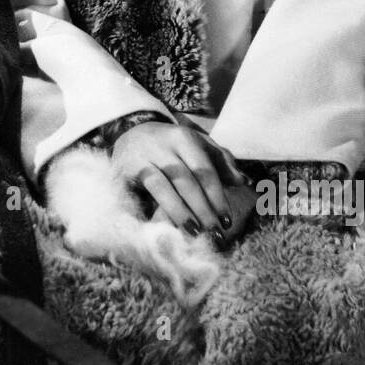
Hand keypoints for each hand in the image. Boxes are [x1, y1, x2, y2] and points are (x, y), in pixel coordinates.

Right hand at [109, 120, 246, 241]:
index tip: (226, 221)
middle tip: (214, 233)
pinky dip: (148, 213)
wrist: (129, 131)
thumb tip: (243, 181)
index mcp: (183, 138)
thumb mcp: (197, 144)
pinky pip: (137, 195)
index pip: (204, 170)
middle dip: (202, 209)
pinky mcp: (122, 172)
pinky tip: (160, 229)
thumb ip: (221, 161)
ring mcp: (140, 159)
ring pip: (161, 187)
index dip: (216, 197)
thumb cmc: (171, 145)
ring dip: (179, 212)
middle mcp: (161, 147)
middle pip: (185, 180)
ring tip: (193, 232)